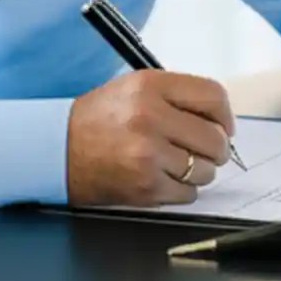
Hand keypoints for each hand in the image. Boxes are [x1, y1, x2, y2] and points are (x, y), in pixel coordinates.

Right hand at [66, 71, 235, 206]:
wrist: (55, 151)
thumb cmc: (99, 120)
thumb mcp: (136, 88)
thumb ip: (179, 97)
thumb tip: (222, 121)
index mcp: (150, 86)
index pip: (213, 96)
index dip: (225, 115)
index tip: (222, 125)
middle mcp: (150, 117)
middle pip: (216, 138)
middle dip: (216, 148)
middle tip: (204, 150)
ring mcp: (147, 154)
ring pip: (207, 169)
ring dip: (199, 171)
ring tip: (176, 164)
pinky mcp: (144, 186)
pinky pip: (189, 193)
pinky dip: (182, 190)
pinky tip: (163, 178)